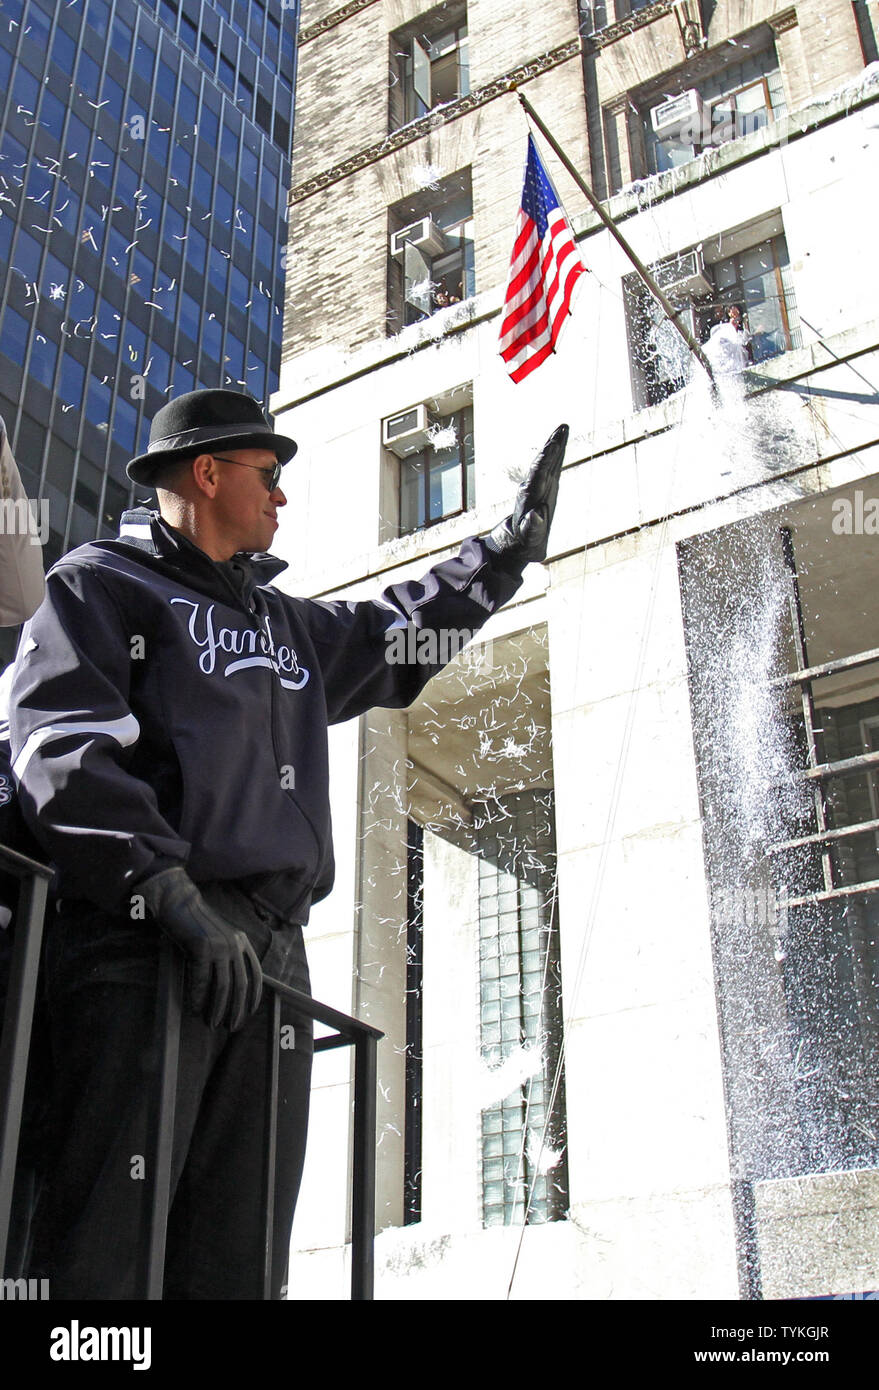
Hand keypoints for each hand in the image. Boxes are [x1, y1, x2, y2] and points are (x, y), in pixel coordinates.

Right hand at [139, 867, 262, 1030]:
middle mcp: (234, 944)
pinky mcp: (201, 948)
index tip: (248, 1013)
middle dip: (236, 1009)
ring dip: (217, 1009)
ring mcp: (219, 945)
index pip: (255, 974)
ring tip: (212, 1024)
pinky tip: (194, 1009)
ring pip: (222, 986)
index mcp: (242, 942)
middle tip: (230, 1027)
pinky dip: (197, 998)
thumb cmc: (195, 923)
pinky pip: (201, 980)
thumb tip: (229, 987)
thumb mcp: (219, 938)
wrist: (178, 903)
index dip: (253, 997)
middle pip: (240, 984)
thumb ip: (227, 955)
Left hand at [488, 424, 568, 565]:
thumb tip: (536, 514)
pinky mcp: (546, 488)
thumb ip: (532, 527)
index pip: (538, 475)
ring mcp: (540, 487)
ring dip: (554, 445)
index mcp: (529, 498)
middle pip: (542, 463)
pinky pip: (552, 467)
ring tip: (563, 428)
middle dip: (551, 447)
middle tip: (561, 429)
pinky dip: (557, 453)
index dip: (545, 460)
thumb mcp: (529, 539)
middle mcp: (533, 488)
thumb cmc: (524, 542)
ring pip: (547, 462)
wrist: (517, 542)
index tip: (552, 445)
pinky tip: (561, 442)